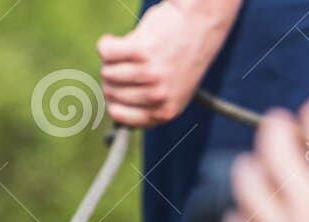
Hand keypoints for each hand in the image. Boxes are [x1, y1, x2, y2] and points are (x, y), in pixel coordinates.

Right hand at [97, 0, 239, 126]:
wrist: (202, 20)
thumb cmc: (184, 55)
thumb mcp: (173, 91)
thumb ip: (148, 106)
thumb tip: (114, 112)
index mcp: (165, 112)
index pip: (118, 114)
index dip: (114, 99)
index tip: (117, 86)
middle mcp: (158, 96)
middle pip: (110, 91)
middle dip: (113, 75)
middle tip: (128, 61)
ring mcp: (149, 74)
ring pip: (107, 71)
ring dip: (112, 59)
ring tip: (128, 49)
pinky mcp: (141, 52)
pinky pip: (107, 52)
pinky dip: (107, 44)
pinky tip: (115, 40)